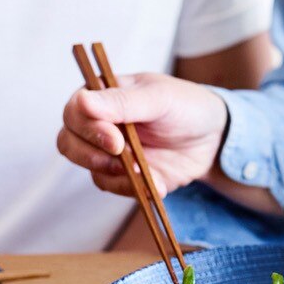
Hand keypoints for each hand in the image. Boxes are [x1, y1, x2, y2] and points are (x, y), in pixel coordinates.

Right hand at [57, 72, 228, 196]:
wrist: (213, 138)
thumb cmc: (186, 106)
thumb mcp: (159, 98)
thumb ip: (122, 101)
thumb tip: (82, 101)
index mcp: (104, 95)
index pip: (74, 110)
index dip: (87, 127)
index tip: (115, 139)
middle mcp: (100, 122)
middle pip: (69, 141)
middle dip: (93, 154)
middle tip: (124, 155)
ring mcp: (108, 150)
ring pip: (87, 167)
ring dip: (113, 173)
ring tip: (142, 172)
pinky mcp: (122, 174)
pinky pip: (111, 186)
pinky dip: (131, 188)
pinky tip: (155, 184)